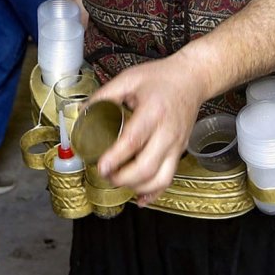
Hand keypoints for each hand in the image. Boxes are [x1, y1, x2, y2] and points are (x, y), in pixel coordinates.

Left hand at [89, 53, 208, 204]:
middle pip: (146, 166)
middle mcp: (167, 131)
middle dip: (122, 177)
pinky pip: (169, 179)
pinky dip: (153, 193)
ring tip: (119, 181)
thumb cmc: (162, 78)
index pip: (134, 140)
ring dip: (136, 187)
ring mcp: (176, 144)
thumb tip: (83, 112)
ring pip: (159, 178)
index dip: (115, 157)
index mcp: (153, 112)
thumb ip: (105, 95)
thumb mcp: (129, 78)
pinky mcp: (180, 152)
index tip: (101, 166)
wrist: (192, 79)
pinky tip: (140, 197)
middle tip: (106, 174)